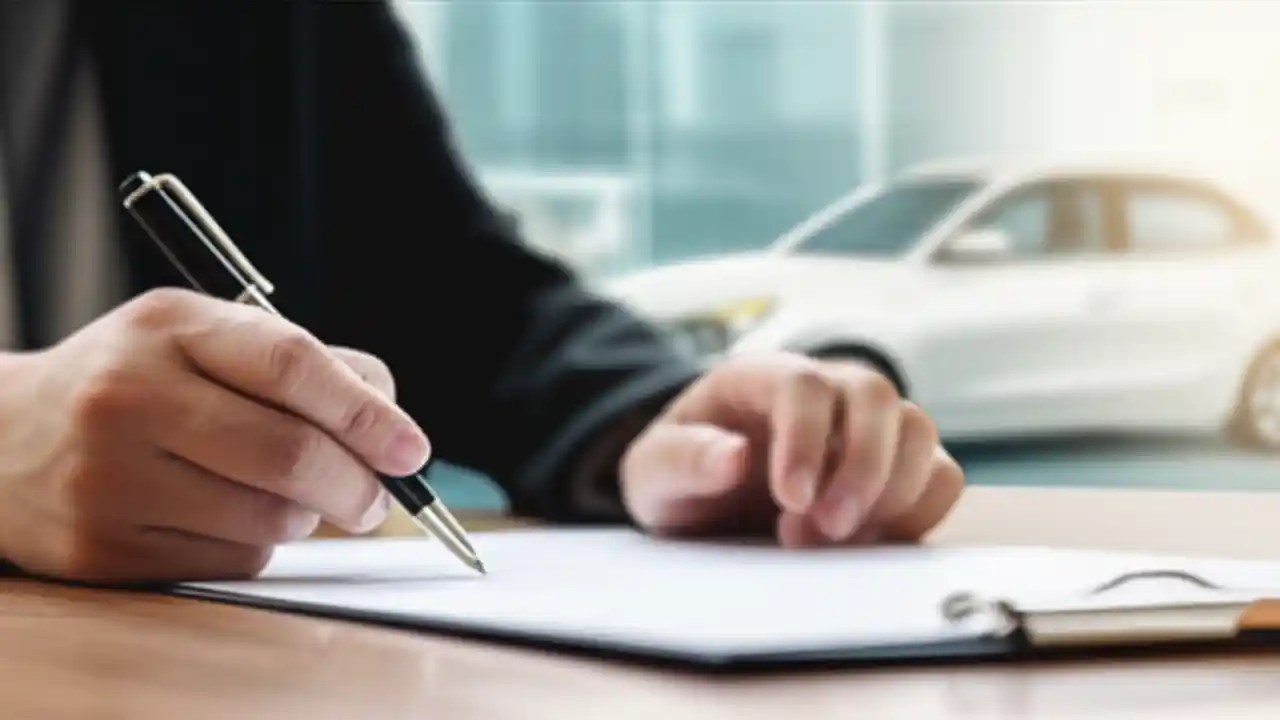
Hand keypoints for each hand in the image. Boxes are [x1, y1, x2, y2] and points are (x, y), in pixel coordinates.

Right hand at [0, 288, 430, 582]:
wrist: (2, 441)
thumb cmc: (136, 382)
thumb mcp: (202, 339)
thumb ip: (301, 363)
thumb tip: (390, 416)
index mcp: (169, 328)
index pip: (290, 364)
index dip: (366, 412)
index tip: (411, 449)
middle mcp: (130, 398)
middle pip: (288, 454)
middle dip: (358, 485)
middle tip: (378, 497)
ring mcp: (110, 479)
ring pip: (267, 518)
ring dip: (304, 516)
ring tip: (283, 494)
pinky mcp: (102, 550)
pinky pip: (229, 562)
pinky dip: (255, 547)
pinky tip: (223, 517)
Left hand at [619, 353, 962, 545]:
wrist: (703, 501)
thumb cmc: (681, 476)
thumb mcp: (653, 473)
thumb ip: (681, 460)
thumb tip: (731, 457)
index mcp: (760, 377)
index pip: (804, 385)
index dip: (806, 440)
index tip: (790, 499)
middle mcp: (825, 389)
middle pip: (875, 396)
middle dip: (861, 467)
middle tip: (828, 530)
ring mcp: (866, 425)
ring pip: (918, 430)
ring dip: (892, 492)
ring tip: (837, 541)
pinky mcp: (897, 467)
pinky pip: (941, 476)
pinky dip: (919, 512)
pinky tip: (868, 542)